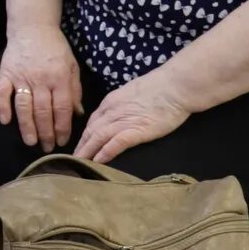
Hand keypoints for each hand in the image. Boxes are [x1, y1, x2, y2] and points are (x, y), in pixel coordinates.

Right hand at [0, 25, 83, 151]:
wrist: (33, 28)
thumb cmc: (55, 49)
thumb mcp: (72, 66)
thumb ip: (75, 90)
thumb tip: (77, 114)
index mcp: (60, 78)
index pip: (62, 108)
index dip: (63, 127)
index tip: (62, 141)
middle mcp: (41, 79)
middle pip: (44, 111)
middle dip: (46, 132)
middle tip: (47, 148)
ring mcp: (22, 77)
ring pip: (24, 106)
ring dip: (27, 126)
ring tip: (30, 141)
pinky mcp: (6, 74)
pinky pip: (2, 93)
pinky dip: (2, 107)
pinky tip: (5, 121)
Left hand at [75, 72, 189, 167]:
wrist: (175, 86)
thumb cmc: (160, 88)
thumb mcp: (133, 94)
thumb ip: (122, 106)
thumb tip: (116, 116)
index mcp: (111, 102)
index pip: (92, 122)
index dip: (85, 135)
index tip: (79, 146)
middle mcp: (112, 111)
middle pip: (91, 130)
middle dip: (81, 146)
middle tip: (72, 159)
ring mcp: (123, 121)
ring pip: (98, 137)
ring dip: (87, 151)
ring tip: (79, 163)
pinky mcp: (136, 130)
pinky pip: (116, 143)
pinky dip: (105, 152)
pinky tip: (97, 162)